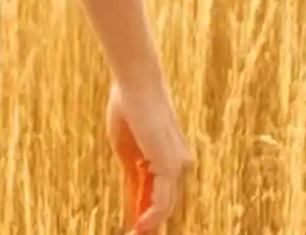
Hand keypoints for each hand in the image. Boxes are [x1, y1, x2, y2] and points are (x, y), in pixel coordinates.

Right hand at [106, 78, 193, 232]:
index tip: (136, 228)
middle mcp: (180, 165)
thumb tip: (134, 198)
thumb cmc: (127, 109)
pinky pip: (162, 200)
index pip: (159, 192)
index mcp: (169, 158)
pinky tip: (139, 226)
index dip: (146, 212)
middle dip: (152, 224)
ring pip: (165, 205)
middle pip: (166, 203)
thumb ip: (132, 173)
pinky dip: (151, 215)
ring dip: (150, 224)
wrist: (135, 84)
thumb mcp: (126, 149)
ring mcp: (178, 166)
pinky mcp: (170, 166)